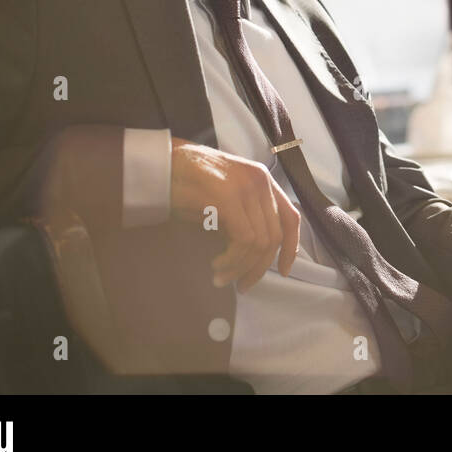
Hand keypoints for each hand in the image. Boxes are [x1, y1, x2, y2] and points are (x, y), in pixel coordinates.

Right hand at [168, 137, 300, 292]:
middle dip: (258, 267)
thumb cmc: (186, 185)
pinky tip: (217, 265)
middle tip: (242, 285)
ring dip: (241, 267)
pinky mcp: (229, 197)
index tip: (283, 271)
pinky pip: (244, 240)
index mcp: (263, 180)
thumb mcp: (224, 201)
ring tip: (221, 277)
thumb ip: (244, 219)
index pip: (291, 217)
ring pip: (260, 242)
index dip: (291, 248)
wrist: (160, 165)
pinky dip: (233, 260)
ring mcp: (246, 187)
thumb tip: (253, 256)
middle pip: (275, 236)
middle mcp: (260, 181)